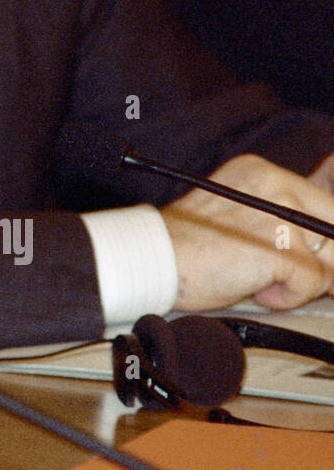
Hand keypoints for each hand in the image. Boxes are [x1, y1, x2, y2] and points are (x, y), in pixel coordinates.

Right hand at [162, 154, 333, 309]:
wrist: (154, 259)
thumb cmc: (187, 246)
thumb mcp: (236, 215)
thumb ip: (276, 218)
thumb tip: (325, 251)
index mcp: (262, 172)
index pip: (322, 204)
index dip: (324, 239)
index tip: (318, 260)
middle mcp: (275, 183)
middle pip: (332, 228)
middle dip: (324, 262)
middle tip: (299, 279)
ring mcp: (280, 213)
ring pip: (328, 260)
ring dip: (301, 280)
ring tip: (260, 281)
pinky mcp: (282, 247)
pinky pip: (311, 283)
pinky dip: (287, 297)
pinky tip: (255, 290)